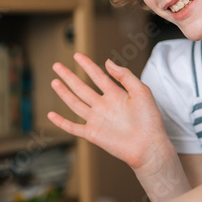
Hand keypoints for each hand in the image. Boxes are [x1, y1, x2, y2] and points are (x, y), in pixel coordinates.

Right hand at [47, 53, 170, 170]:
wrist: (149, 146)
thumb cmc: (149, 120)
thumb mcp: (142, 91)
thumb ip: (125, 76)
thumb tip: (108, 62)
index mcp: (116, 95)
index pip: (98, 75)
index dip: (87, 65)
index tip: (77, 55)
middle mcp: (104, 106)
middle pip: (82, 87)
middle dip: (69, 76)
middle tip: (57, 66)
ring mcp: (97, 120)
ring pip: (75, 104)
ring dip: (64, 93)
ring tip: (54, 82)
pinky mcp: (92, 134)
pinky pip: (73, 127)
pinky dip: (61, 122)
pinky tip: (51, 115)